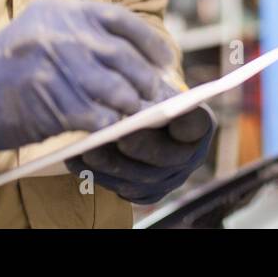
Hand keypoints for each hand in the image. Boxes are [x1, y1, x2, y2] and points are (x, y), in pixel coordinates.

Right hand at [0, 0, 174, 157]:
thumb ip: (86, 39)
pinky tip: (114, 129)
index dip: (147, 41)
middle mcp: (58, 30)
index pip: (118, 18)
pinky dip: (107, 122)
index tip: (164, 60)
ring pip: (109, 85)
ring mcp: (50, 61)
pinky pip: (89, 111)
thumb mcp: (44, 35)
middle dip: (146, 79)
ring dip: (131, 104)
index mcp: (61, 10)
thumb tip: (139, 62)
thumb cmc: (12, 70)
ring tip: (142, 115)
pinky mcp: (45, 94)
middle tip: (161, 96)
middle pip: (119, 54)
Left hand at [66, 89, 216, 204]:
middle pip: (168, 157)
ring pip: (142, 179)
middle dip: (141, 146)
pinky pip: (125, 191)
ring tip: (87, 151)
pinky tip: (80, 164)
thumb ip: (145, 85)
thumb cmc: (143, 94)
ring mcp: (170, 178)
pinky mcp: (148, 193)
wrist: (138, 118)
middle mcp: (190, 156)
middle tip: (118, 136)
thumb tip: (128, 91)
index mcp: (197, 123)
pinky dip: (102, 178)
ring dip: (113, 165)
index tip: (166, 112)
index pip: (196, 123)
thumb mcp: (149, 83)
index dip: (184, 120)